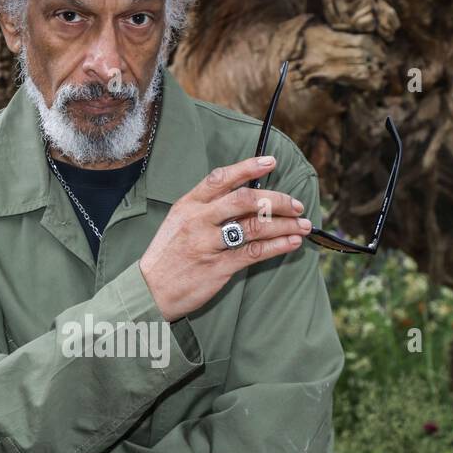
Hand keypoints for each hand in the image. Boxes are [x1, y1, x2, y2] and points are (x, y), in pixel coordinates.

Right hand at [138, 155, 310, 321]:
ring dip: (285, 224)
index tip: (271, 163)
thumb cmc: (167, 255)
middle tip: (297, 205)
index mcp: (188, 204)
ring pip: (255, 227)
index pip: (221, 178)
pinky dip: (278, 246)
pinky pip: (255, 252)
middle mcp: (199, 220)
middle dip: (277, 200)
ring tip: (303, 225)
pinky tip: (292, 243)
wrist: (149, 290)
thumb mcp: (179, 222)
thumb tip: (245, 197)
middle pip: (245, 200)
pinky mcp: (218, 268)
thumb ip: (206, 208)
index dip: (248, 167)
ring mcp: (208, 244)